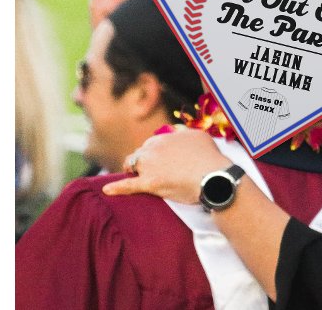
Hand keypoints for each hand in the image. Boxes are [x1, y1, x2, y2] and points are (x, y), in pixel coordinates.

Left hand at [102, 127, 231, 202]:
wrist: (214, 177)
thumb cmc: (209, 157)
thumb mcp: (198, 135)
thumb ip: (183, 132)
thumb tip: (176, 131)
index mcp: (165, 137)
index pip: (152, 144)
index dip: (154, 153)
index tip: (159, 159)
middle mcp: (154, 148)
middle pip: (140, 154)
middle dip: (142, 160)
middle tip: (151, 170)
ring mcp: (150, 166)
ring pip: (133, 166)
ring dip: (132, 170)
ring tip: (132, 175)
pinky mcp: (149, 184)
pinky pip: (128, 185)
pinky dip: (116, 188)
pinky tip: (107, 190)